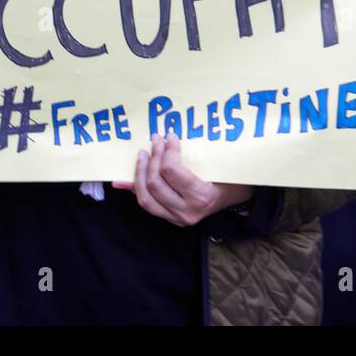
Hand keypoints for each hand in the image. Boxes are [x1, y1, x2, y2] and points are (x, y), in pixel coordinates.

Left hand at [112, 133, 253, 227]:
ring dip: (139, 173)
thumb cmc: (228, 177)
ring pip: (146, 198)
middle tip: (155, 140)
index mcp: (200, 196)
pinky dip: (133, 190)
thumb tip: (167, 137)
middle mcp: (186, 211)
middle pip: (155, 183)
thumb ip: (192, 154)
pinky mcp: (170, 218)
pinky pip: (147, 204)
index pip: (171, 171)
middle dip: (152, 158)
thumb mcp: (216, 163)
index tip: (170, 136)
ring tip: (143, 155)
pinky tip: (119, 182)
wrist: (236, 197)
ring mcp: (176, 218)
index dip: (167, 150)